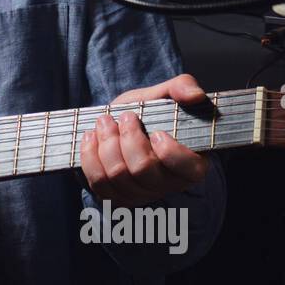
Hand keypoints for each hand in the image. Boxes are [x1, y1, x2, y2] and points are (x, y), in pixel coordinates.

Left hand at [79, 73, 211, 206]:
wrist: (118, 124)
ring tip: (104, 122)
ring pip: (118, 176)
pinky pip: (99, 184)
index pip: (188, 169)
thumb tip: (194, 95)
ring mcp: (141, 194)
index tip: (156, 132)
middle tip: (125, 117)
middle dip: (128, 138)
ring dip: (106, 144)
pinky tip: (91, 137)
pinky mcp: (116, 197)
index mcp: (191, 163)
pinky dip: (90, 157)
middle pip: (144, 170)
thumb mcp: (164, 94)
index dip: (170, 151)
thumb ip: (182, 87)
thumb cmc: (147, 112)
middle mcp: (168, 184)